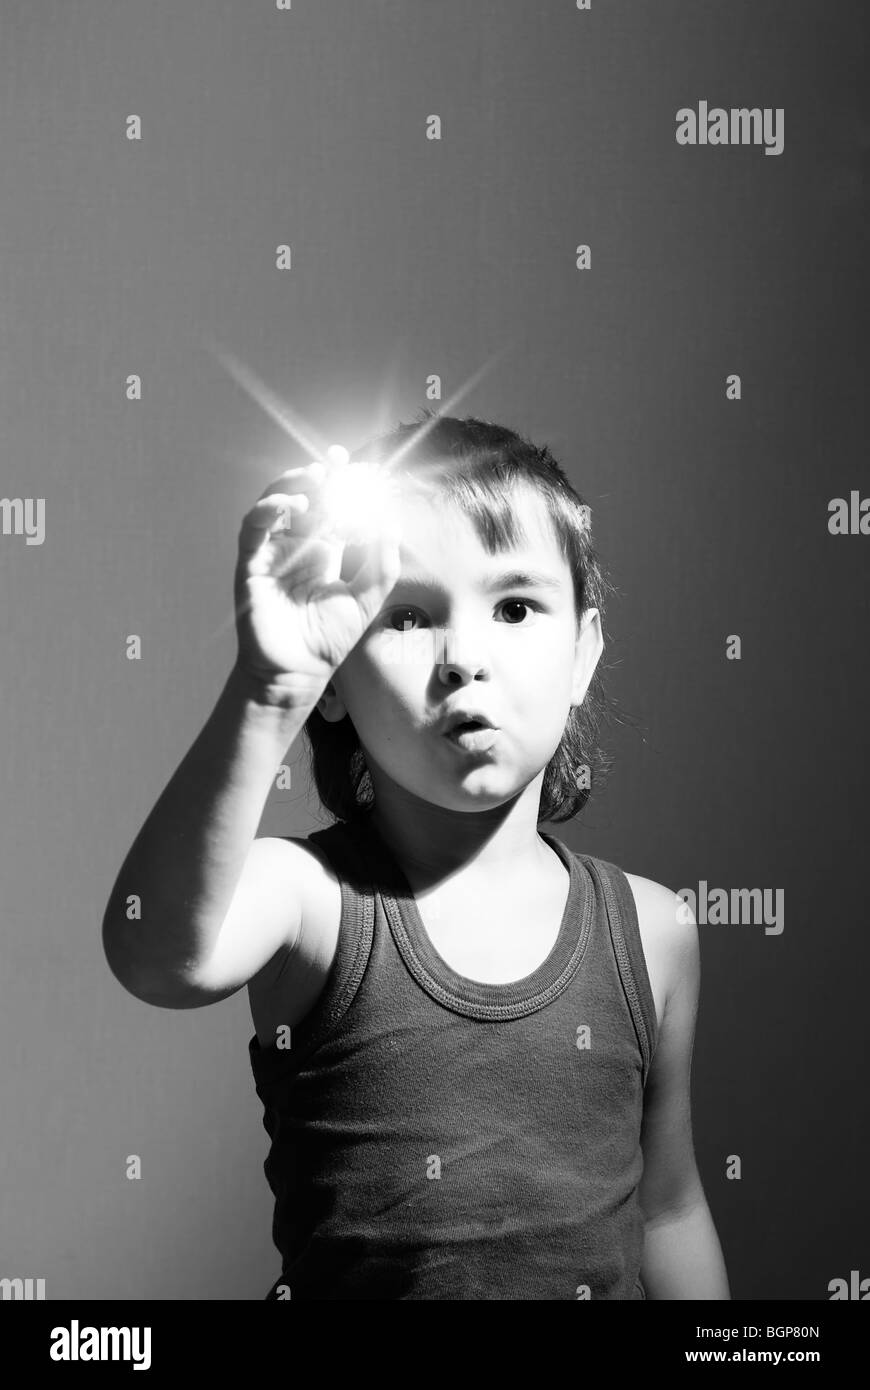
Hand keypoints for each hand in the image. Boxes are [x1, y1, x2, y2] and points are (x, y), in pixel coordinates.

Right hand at [233, 458, 401, 701]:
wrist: (300, 670)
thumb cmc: (330, 639)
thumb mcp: (367, 597)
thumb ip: (382, 563)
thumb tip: (391, 522)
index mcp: (323, 551)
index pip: (329, 507)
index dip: (338, 484)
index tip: (352, 463)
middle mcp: (295, 547)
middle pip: (302, 497)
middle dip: (315, 475)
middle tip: (334, 463)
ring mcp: (271, 553)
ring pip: (273, 503)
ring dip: (291, 484)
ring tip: (314, 478)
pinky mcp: (251, 563)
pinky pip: (254, 527)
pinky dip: (269, 509)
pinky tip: (293, 505)